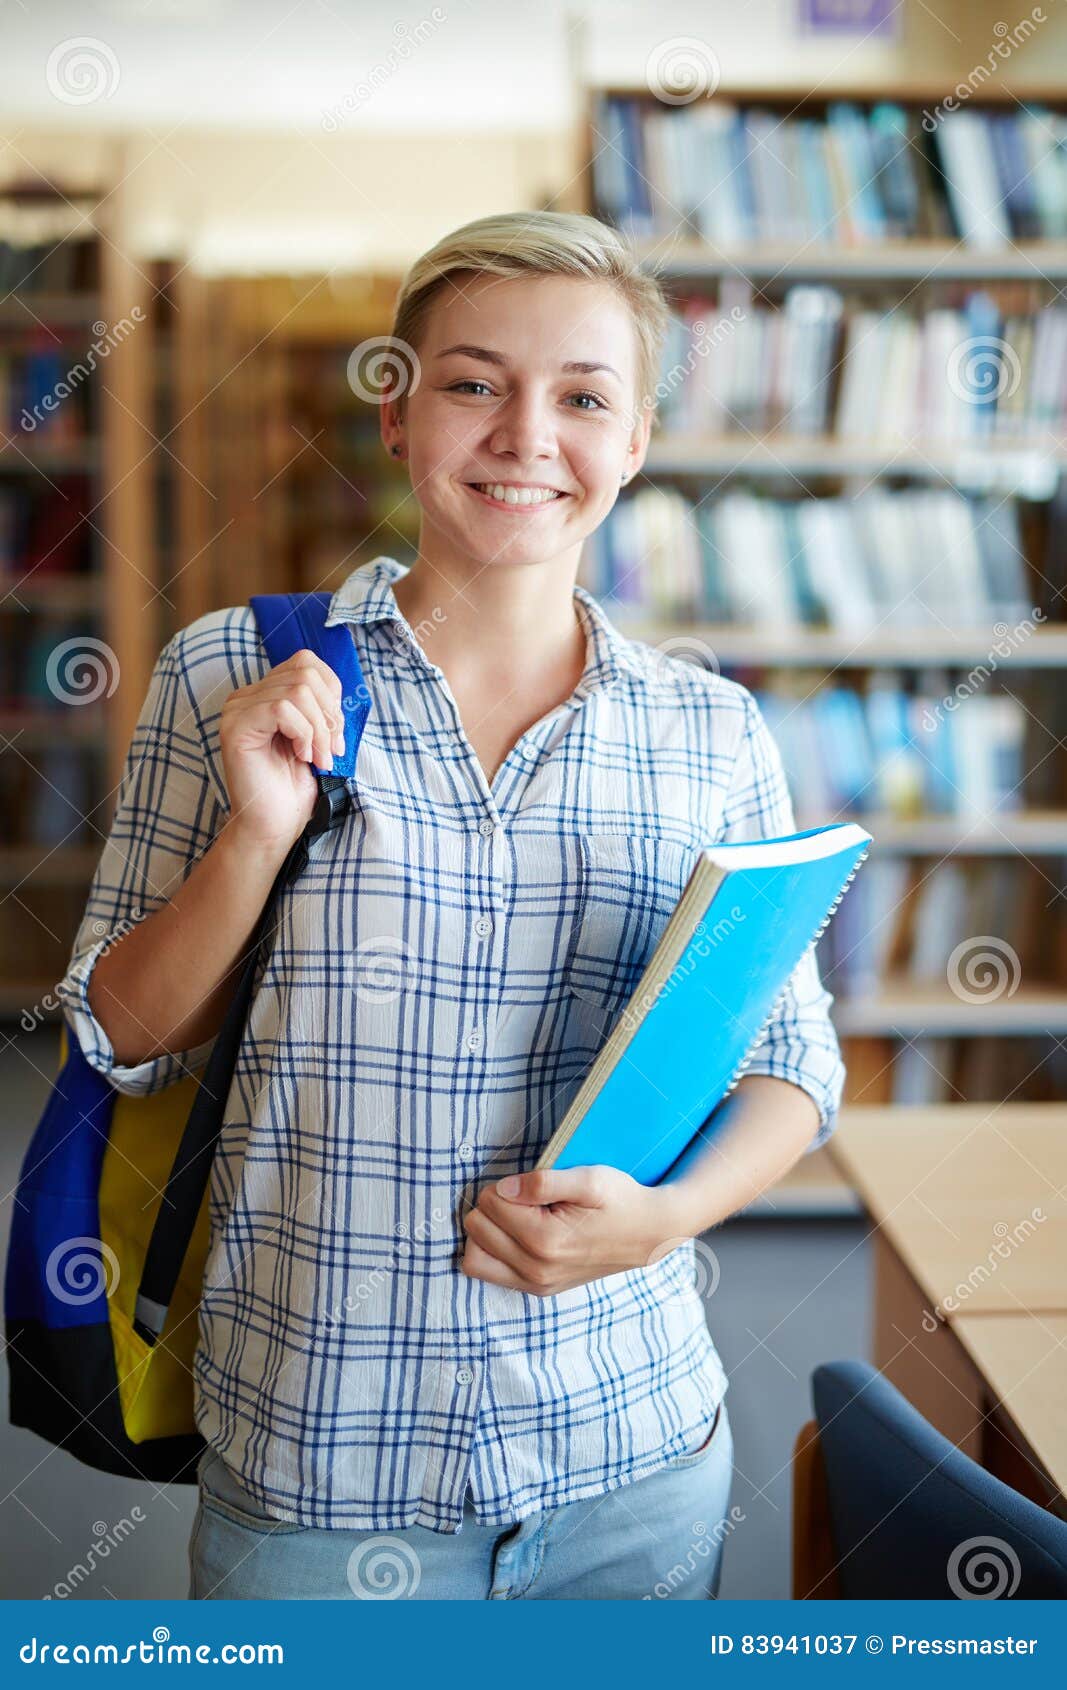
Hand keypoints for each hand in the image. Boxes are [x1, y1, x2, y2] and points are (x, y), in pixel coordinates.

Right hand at [219, 649, 346, 848]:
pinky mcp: (236, 727)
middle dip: (330, 714)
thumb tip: (340, 690)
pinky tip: (301, 756)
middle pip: (305, 674)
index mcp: (265, 693)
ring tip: (318, 758)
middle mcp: (246, 696)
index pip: (306, 662)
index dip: (332, 692)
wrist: (274, 824)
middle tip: (332, 750)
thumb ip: (322, 707)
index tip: (336, 731)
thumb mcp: (318, 737)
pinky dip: (303, 733)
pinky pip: (282, 709)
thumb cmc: (294, 786)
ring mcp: (237, 709)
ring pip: (298, 691)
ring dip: (320, 729)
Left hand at [460, 1165, 691, 1295]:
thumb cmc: (620, 1200)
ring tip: (516, 1217)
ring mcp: (536, 1284)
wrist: (649, 1233)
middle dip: (493, 1207)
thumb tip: (503, 1189)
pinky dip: (494, 1251)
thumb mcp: (588, 1179)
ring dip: (487, 1232)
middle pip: (476, 1229)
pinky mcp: (539, 1290)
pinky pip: (489, 1273)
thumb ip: (543, 1183)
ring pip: (474, 1257)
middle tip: (525, 1200)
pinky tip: (518, 1236)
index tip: (532, 1187)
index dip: (505, 1186)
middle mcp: (536, 1269)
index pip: (489, 1203)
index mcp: (545, 1241)